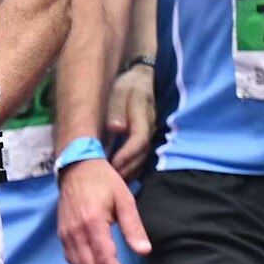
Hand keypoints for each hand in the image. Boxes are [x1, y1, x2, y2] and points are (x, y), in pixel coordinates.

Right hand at [57, 156, 148, 263]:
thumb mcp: (124, 199)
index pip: (105, 259)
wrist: (75, 168)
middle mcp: (76, 232)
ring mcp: (66, 235)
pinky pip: (72, 261)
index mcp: (93, 223)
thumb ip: (133, 227)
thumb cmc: (103, 181)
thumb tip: (144, 251)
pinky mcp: (62, 235)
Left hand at [106, 63, 155, 179]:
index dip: (127, 155)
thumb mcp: (118, 92)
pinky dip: (133, 169)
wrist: (141, 81)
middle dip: (128, 169)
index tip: (113, 165)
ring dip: (130, 172)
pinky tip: (121, 177)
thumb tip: (115, 127)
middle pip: (143, 154)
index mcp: (143, 114)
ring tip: (115, 183)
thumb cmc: (126, 86)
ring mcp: (152, 134)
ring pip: (144, 158)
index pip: (139, 139)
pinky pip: (143, 158)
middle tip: (111, 180)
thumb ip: (116, 109)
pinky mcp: (149, 139)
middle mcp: (151, 126)